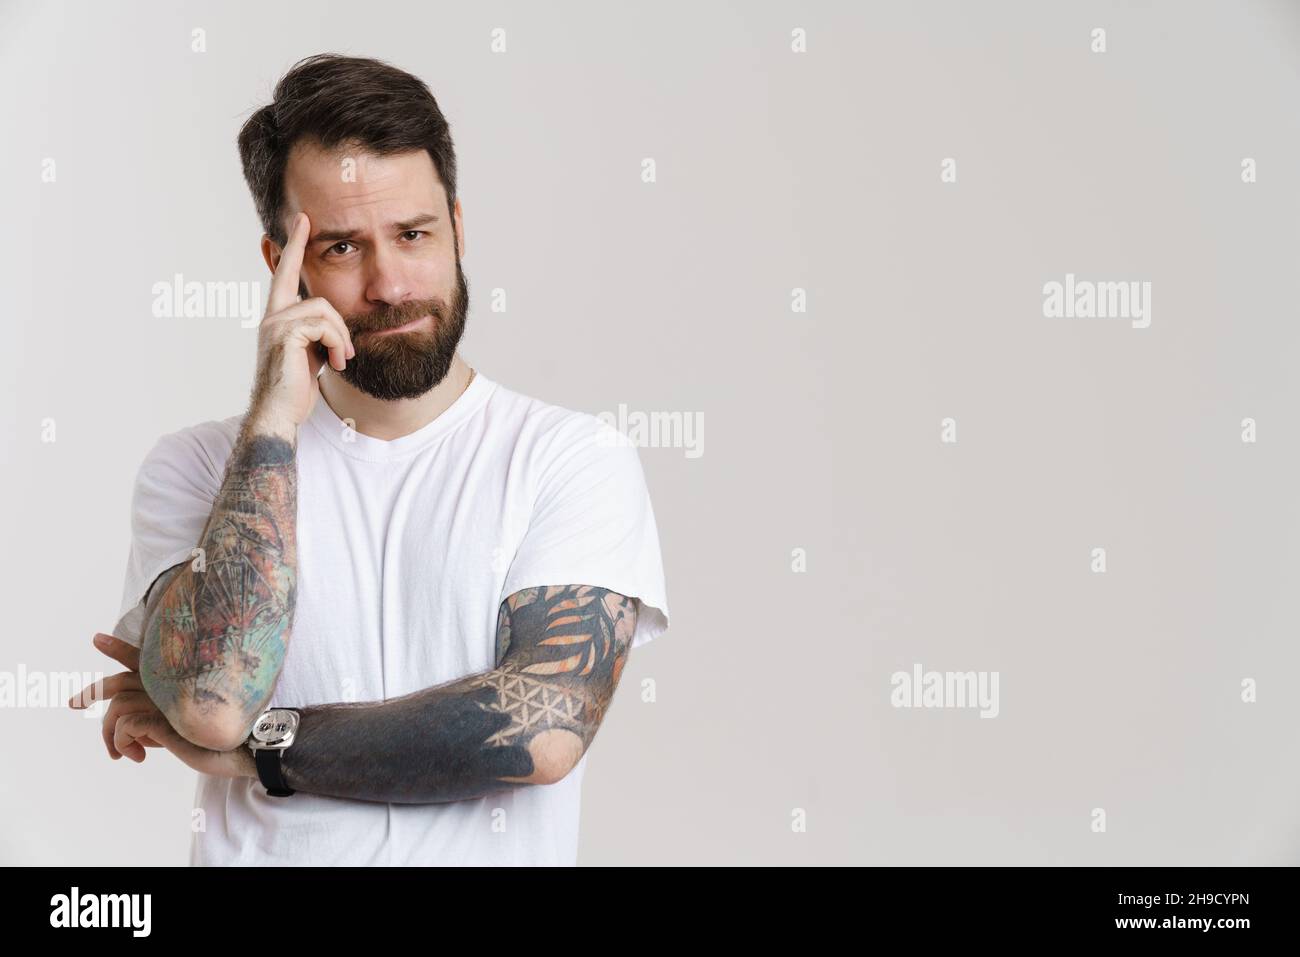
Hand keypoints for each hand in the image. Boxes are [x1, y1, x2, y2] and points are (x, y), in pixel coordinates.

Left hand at [69, 632, 253, 778]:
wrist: (249, 747)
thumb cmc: (227, 738)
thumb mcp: (192, 722)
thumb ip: (168, 713)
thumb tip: (140, 727)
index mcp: (180, 681)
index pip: (144, 657)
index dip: (119, 648)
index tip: (96, 638)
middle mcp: (171, 686)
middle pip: (120, 680)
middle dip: (93, 690)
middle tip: (74, 703)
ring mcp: (167, 700)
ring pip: (116, 708)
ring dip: (110, 735)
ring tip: (121, 754)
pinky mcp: (164, 718)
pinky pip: (123, 726)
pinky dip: (121, 742)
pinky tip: (138, 756)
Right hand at [249, 211, 355, 434]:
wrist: (280, 415)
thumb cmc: (297, 389)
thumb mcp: (313, 354)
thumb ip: (319, 332)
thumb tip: (337, 324)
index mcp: (278, 316)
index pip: (285, 273)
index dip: (294, 246)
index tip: (302, 219)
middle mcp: (272, 316)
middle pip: (318, 296)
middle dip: (339, 327)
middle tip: (345, 357)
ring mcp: (275, 324)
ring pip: (324, 310)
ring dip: (340, 339)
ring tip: (339, 362)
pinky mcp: (284, 335)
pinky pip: (323, 324)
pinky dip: (336, 345)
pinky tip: (334, 365)